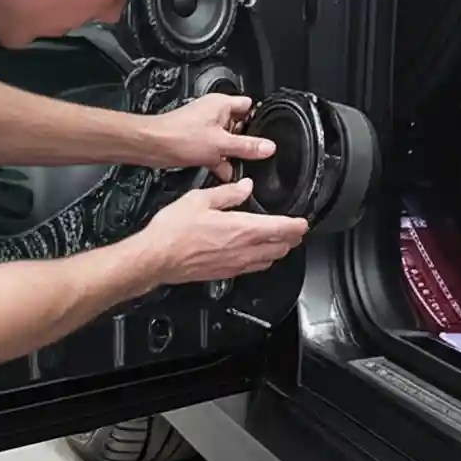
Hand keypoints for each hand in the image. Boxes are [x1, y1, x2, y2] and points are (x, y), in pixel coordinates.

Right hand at [140, 178, 309, 283]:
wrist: (156, 258)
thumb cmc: (173, 230)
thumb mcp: (200, 199)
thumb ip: (227, 193)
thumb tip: (245, 186)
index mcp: (241, 229)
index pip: (281, 229)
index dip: (297, 226)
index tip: (304, 222)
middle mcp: (243, 250)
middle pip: (280, 248)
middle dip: (291, 239)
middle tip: (295, 231)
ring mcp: (235, 265)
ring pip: (269, 260)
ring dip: (278, 251)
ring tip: (281, 242)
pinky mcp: (225, 274)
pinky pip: (252, 268)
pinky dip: (262, 261)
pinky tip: (256, 255)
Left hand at [148, 94, 275, 179]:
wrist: (152, 146)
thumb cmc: (179, 136)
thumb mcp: (221, 144)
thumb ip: (247, 146)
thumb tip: (268, 147)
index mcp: (222, 105)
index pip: (249, 106)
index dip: (259, 120)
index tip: (267, 134)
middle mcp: (214, 113)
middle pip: (239, 126)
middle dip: (245, 142)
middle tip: (253, 155)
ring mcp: (204, 127)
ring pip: (226, 141)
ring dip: (232, 154)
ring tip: (239, 166)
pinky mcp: (196, 141)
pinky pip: (214, 150)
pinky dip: (219, 161)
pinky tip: (223, 173)